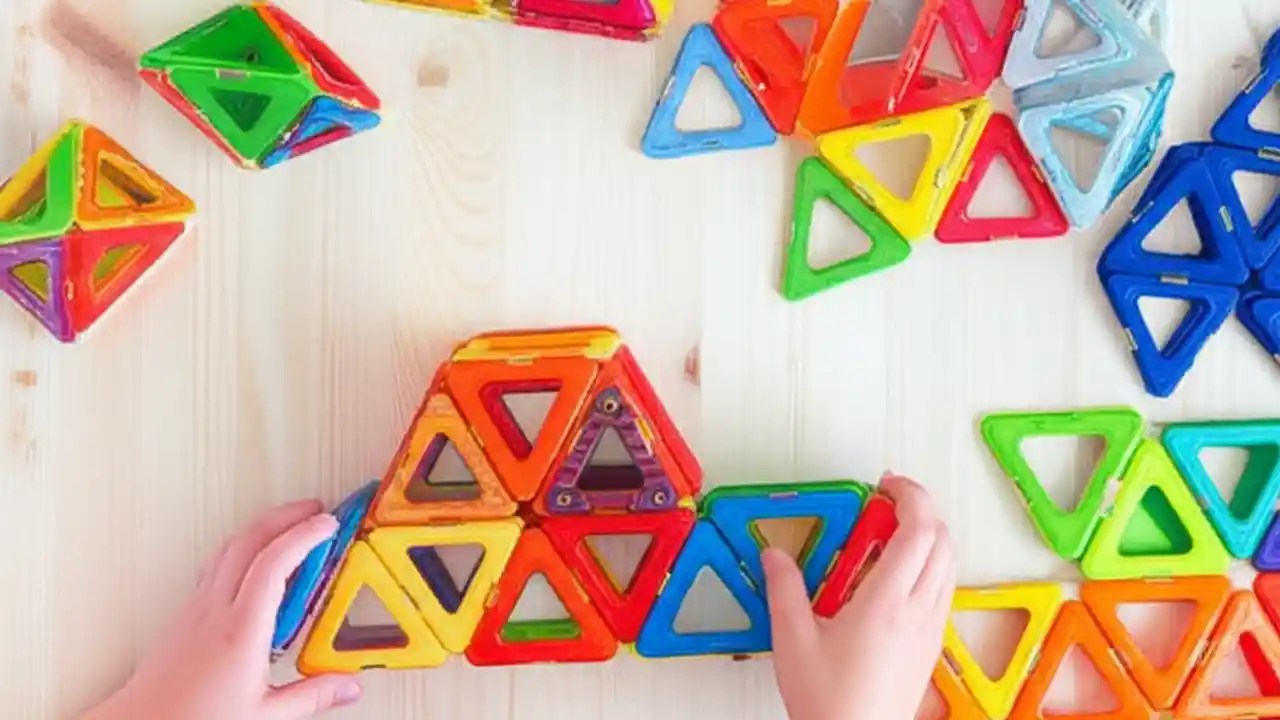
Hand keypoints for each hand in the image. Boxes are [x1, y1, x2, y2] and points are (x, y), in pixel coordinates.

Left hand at [84, 501, 362, 719]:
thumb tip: (346, 687)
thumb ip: (312, 696)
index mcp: (241, 630)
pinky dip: (243, 551)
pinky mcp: (184, 616)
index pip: (275, 563)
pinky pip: (216, 567)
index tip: (328, 525)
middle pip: (249, 540)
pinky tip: (253, 566)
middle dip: (285, 516)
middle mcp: (214, 611)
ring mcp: (195, 609)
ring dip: (262, 529)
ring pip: (229, 549)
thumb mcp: (264, 716)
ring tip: (288, 530)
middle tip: (314, 512)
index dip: (305, 536)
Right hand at [763, 475, 954, 719]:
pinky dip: (927, 566)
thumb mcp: (793, 640)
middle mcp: (918, 611)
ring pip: (948, 564)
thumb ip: (784, 589)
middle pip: (942, 540)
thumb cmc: (831, 703)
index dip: (910, 495)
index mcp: (888, 603)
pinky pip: (942, 590)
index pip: (918, 529)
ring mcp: (930, 629)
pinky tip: (894, 577)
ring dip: (927, 537)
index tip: (887, 484)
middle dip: (920, 509)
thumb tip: (775, 555)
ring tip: (889, 536)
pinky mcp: (930, 646)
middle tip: (887, 502)